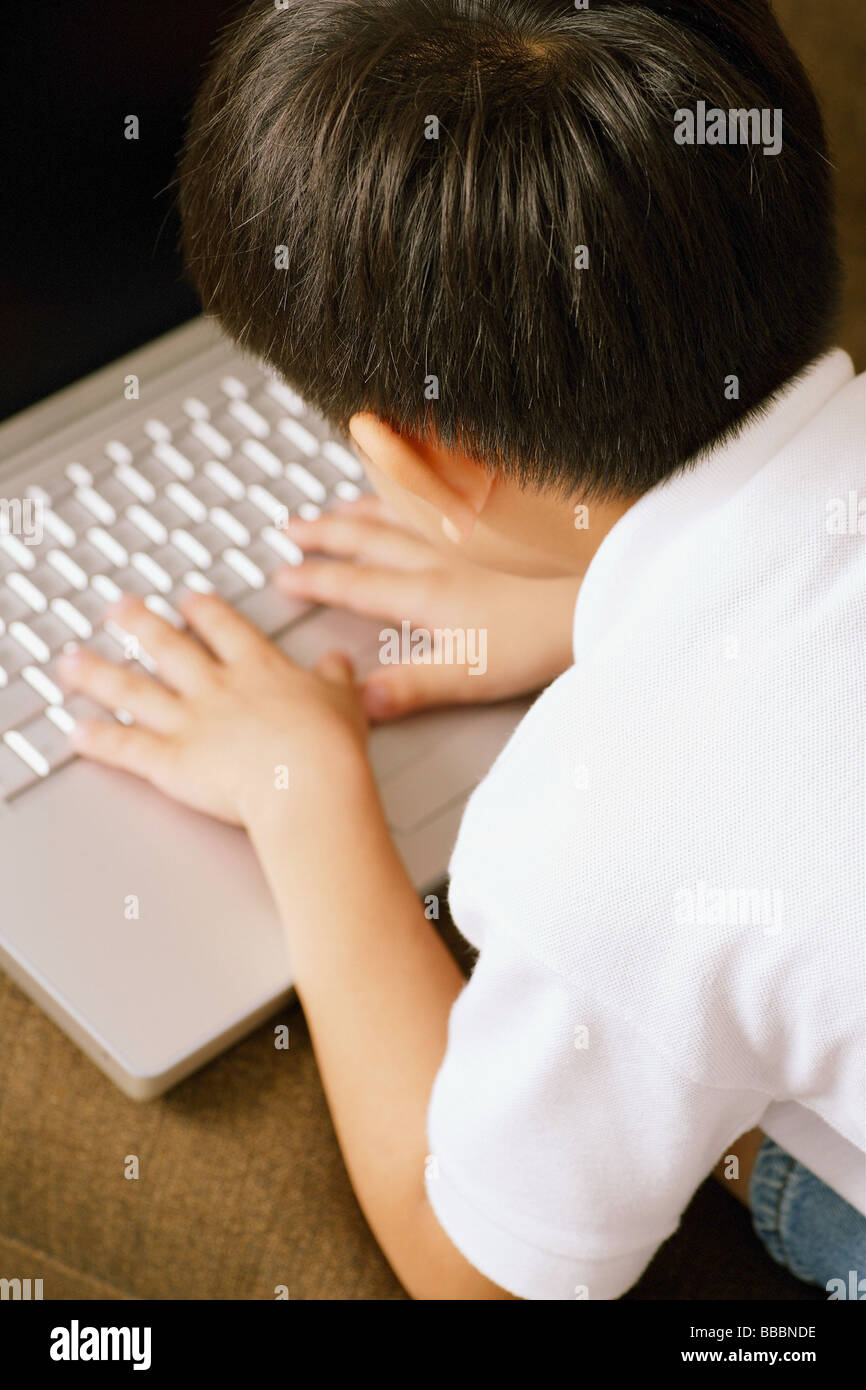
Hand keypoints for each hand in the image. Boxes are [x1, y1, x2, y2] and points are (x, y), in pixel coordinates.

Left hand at [57, 593, 368, 827]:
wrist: (307, 780)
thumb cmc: (329, 746)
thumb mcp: (344, 700)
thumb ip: (335, 677)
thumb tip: (337, 662)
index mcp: (258, 668)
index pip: (223, 628)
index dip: (202, 611)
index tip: (188, 600)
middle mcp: (216, 687)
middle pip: (168, 646)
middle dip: (138, 624)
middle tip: (118, 608)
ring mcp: (188, 721)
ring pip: (133, 690)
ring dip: (98, 674)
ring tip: (71, 661)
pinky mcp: (170, 760)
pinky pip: (126, 747)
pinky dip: (98, 740)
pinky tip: (75, 732)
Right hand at [275, 497, 579, 719]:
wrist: (600, 590)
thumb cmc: (545, 632)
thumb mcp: (470, 675)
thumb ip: (411, 687)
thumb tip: (358, 704)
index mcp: (427, 593)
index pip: (355, 584)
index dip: (314, 581)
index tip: (282, 578)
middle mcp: (439, 555)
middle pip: (367, 538)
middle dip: (324, 535)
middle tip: (291, 530)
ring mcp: (466, 533)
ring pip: (398, 512)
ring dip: (360, 509)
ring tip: (336, 507)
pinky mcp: (495, 522)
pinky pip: (438, 494)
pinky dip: (413, 486)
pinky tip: (414, 483)